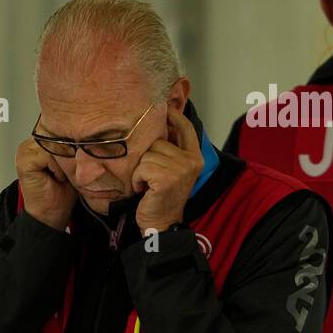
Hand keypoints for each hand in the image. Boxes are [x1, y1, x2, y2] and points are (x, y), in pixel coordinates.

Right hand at [15, 136, 77, 230]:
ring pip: (54, 145)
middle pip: (59, 135)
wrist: (51, 214)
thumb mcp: (74, 162)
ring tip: (61, 175)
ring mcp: (26, 150)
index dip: (75, 142)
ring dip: (63, 162)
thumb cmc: (62, 191)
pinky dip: (56, 168)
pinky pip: (48, 155)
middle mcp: (33, 143)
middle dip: (70, 152)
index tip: (79, 159)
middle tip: (68, 171)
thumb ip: (75, 145)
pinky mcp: (24, 161)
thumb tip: (88, 133)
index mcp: (43, 139)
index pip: (63, 128)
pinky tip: (55, 178)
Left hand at [132, 105, 203, 232]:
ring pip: (147, 155)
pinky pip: (141, 168)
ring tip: (148, 184)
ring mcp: (180, 170)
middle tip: (152, 176)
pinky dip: (137, 179)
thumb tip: (163, 124)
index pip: (186, 129)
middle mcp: (191, 161)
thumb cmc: (162, 197)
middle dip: (148, 158)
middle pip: (158, 142)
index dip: (175, 116)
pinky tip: (144, 190)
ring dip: (141, 171)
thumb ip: (172, 150)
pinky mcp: (166, 179)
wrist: (162, 224)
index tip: (166, 108)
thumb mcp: (173, 171)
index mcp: (195, 157)